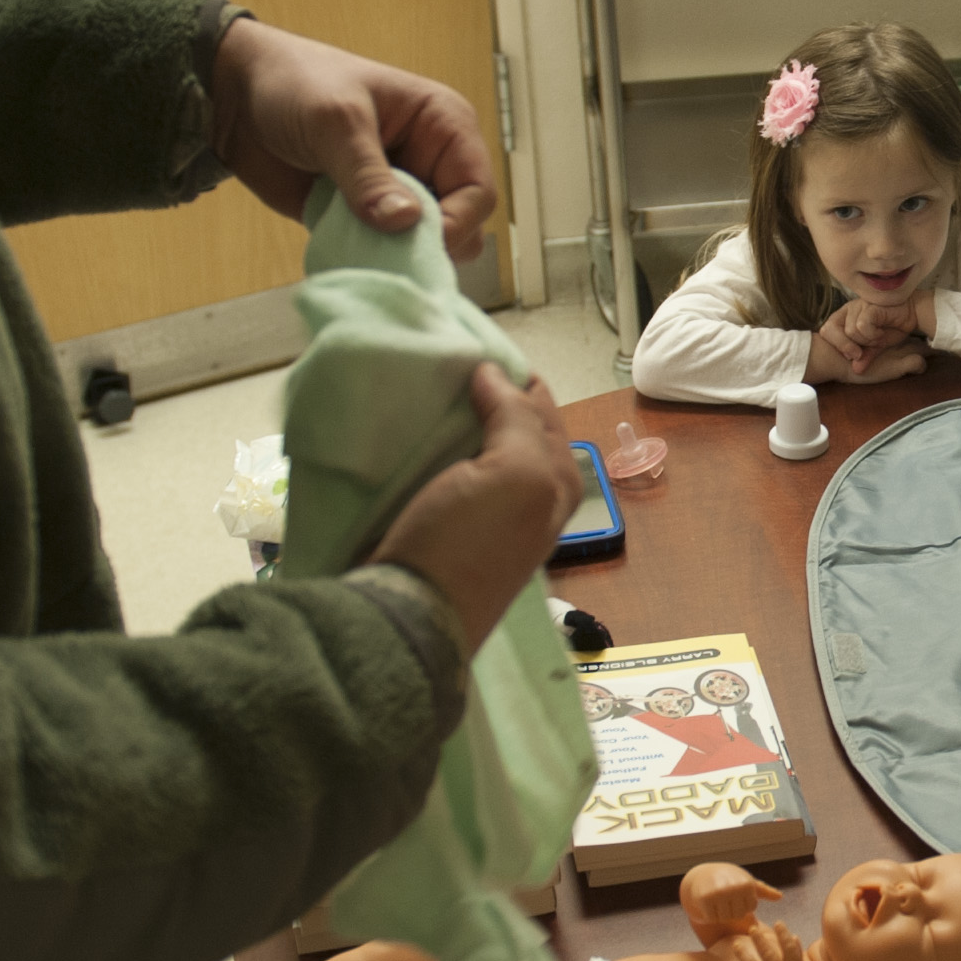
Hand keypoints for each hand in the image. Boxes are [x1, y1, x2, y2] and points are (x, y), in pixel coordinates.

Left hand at [211, 16, 498, 256]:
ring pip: (421, 247)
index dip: (457, 222)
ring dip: (396, 258)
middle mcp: (430, 163)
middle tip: (389, 252)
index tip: (417, 242)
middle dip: (429, 245)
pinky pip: (381, 254)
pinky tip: (344, 257)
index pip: (477, 191)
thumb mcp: (336, 121)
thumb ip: (369, 174)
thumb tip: (405, 223)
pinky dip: (367, 262)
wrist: (233, 97)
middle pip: (460, 227)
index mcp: (443, 127)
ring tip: (362, 251)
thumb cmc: (295, 84)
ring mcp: (397, 195)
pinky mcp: (363, 219)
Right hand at [362, 363, 575, 630]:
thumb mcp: (513, 473)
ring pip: (472, 445)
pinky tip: (404, 429)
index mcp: (555, 480)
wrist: (409, 615)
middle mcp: (528, 495)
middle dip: (481, 393)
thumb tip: (494, 373)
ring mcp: (484, 511)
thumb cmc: (468, 544)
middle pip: (507, 424)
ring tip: (417, 385)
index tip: (468, 345)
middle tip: (440, 361)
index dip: (510, 373)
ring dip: (449, 418)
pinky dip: (428, 445)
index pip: (540, 404)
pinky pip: (441, 469)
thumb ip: (516, 418)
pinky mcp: (444, 523)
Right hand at [679, 859, 770, 940]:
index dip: (741, 905)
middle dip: (732, 910)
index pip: (749, 909)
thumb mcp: (747, 883)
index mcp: (747, 884)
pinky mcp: (705, 899)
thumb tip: (780, 897)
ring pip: (724, 918)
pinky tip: (708, 905)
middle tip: (725, 900)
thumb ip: (764, 891)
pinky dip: (709, 915)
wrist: (703, 875)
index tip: (735, 895)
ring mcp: (718, 893)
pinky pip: (711, 918)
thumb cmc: (730, 880)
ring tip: (717, 902)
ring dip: (721, 914)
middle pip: (738, 915)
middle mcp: (733, 888)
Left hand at [804, 308, 927, 385]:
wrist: (912, 314)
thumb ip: (865, 356)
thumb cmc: (892, 327)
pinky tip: (882, 332)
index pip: (825, 330)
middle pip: (830, 329)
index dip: (836, 345)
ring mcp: (858, 305)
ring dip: (866, 340)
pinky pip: (862, 325)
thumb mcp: (875, 346)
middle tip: (862, 351)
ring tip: (878, 338)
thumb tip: (857, 370)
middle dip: (846, 346)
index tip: (855, 355)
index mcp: (844, 317)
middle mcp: (848, 309)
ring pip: (850, 331)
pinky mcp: (870, 306)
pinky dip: (872, 334)